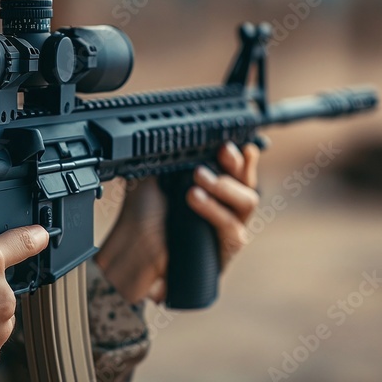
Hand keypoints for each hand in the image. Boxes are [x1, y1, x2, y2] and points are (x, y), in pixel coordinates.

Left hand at [94, 141, 259, 303]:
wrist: (133, 247)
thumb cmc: (143, 214)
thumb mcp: (154, 176)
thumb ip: (173, 157)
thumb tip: (184, 134)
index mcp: (212, 186)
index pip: (236, 168)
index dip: (240, 156)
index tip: (232, 144)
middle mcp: (225, 205)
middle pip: (248, 181)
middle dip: (237, 164)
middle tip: (221, 152)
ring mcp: (229, 227)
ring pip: (247, 202)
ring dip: (224, 186)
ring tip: (198, 178)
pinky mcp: (226, 248)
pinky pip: (231, 227)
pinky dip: (214, 209)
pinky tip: (195, 198)